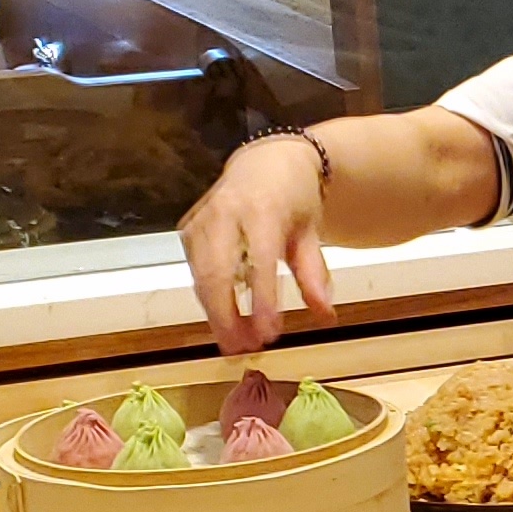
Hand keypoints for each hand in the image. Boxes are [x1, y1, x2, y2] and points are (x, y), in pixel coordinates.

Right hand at [179, 136, 334, 352]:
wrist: (266, 163)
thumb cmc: (293, 199)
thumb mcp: (311, 232)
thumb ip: (314, 273)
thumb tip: (325, 315)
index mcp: (263, 209)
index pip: (260, 260)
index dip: (262, 300)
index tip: (269, 334)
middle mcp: (226, 211)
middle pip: (217, 272)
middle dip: (227, 316)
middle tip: (243, 348)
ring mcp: (201, 218)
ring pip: (200, 276)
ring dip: (216, 314)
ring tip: (236, 343)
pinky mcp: (188, 227)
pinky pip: (194, 270)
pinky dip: (208, 298)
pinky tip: (225, 317)